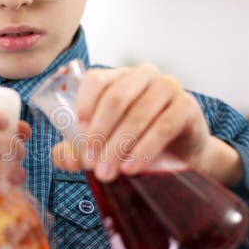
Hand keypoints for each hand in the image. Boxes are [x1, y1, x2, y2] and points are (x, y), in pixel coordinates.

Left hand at [51, 64, 242, 184]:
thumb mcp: (107, 144)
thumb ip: (80, 149)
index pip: (96, 80)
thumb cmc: (139, 142)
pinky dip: (144, 149)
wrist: (182, 155)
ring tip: (107, 172)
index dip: (85, 104)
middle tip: (91, 164)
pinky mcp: (187, 106)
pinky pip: (162, 127)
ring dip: (119, 146)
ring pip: (137, 115)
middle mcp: (144, 76)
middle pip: (115, 98)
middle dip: (99, 134)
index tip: (78, 133)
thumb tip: (62, 156)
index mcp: (119, 77)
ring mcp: (168, 87)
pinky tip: (131, 167)